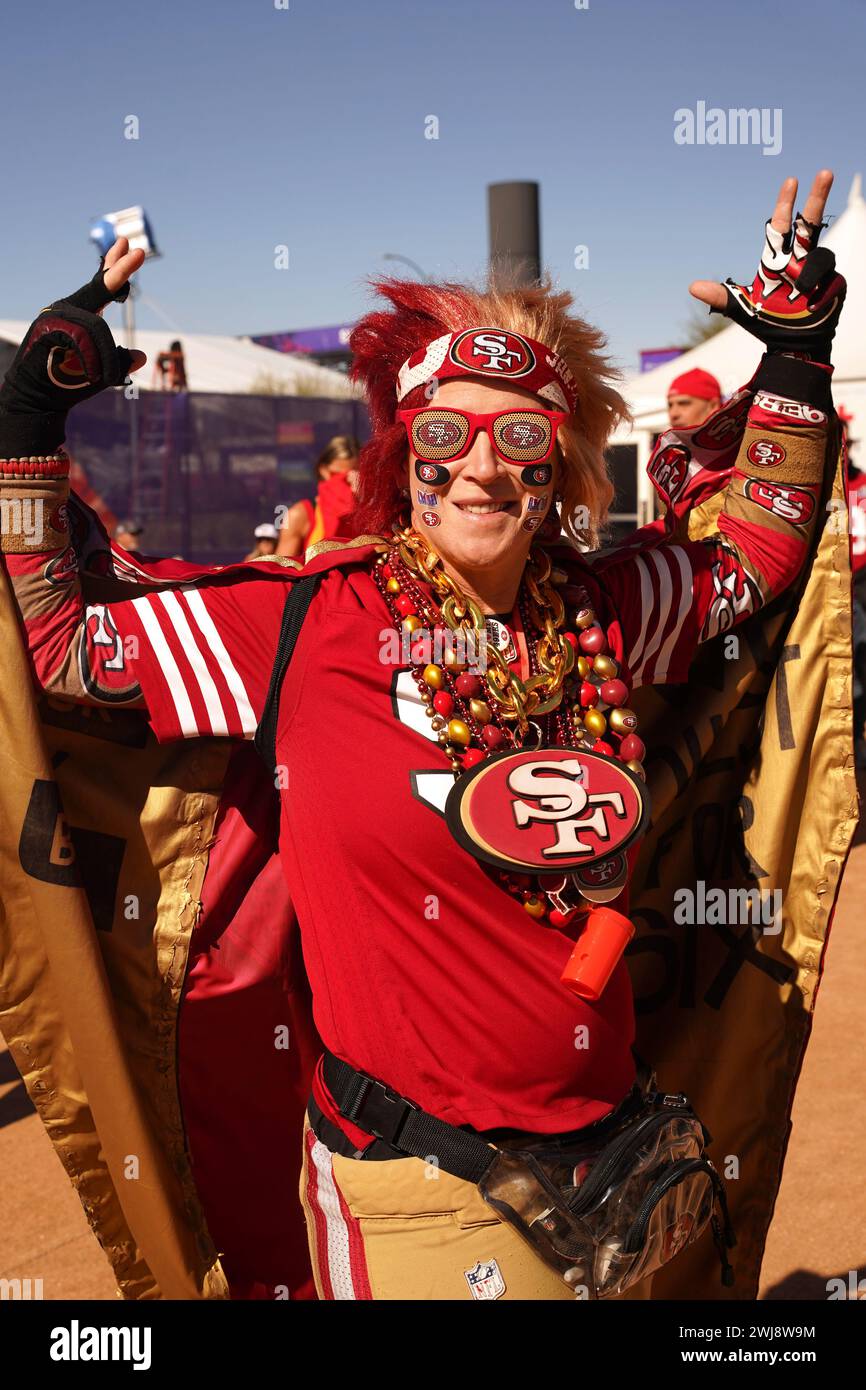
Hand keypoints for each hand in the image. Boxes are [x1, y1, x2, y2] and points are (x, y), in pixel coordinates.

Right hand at [0, 238, 147, 457]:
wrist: (36, 402)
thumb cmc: (66, 386)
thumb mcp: (103, 372)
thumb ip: (117, 361)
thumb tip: (142, 356)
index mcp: (77, 315)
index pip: (99, 287)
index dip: (113, 267)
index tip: (125, 245)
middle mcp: (65, 310)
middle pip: (98, 289)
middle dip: (119, 272)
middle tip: (138, 252)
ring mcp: (55, 317)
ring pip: (96, 327)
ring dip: (106, 358)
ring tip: (102, 378)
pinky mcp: (49, 328)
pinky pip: (85, 338)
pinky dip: (95, 360)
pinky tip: (92, 374)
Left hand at [689, 169, 845, 363]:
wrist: (793, 344)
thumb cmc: (768, 321)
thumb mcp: (742, 308)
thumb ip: (720, 297)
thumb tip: (692, 287)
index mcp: (778, 259)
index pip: (783, 225)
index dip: (786, 203)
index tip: (791, 181)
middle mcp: (801, 258)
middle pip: (811, 221)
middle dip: (818, 196)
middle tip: (824, 172)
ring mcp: (820, 270)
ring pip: (821, 256)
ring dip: (811, 273)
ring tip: (802, 293)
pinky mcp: (835, 283)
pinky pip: (831, 279)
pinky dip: (822, 290)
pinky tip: (815, 303)